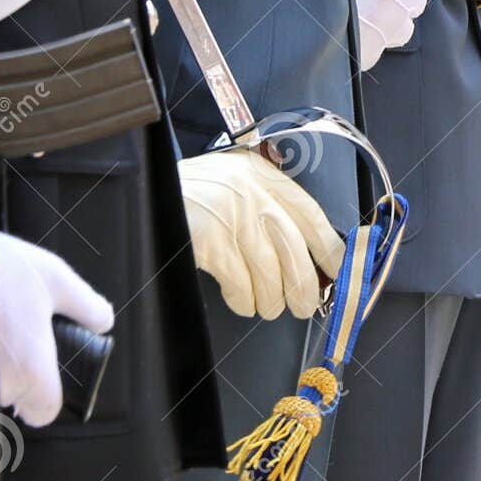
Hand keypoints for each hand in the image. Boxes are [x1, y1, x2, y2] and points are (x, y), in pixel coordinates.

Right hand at [0, 232, 113, 427]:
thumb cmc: (0, 267)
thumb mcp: (55, 277)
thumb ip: (86, 305)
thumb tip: (103, 322)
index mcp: (31, 369)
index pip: (44, 412)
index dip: (45, 399)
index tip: (41, 376)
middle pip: (15, 399)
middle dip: (17, 376)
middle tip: (14, 337)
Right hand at [178, 148, 344, 320]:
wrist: (143, 193)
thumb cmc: (189, 195)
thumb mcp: (232, 184)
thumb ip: (265, 207)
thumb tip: (302, 255)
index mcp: (260, 175)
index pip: (310, 214)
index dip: (328, 248)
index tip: (337, 271)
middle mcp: (249, 192)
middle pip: (292, 250)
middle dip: (302, 287)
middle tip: (302, 305)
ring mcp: (229, 216)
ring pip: (269, 273)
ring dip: (270, 299)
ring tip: (265, 305)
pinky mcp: (209, 242)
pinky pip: (241, 284)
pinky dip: (244, 300)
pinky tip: (240, 300)